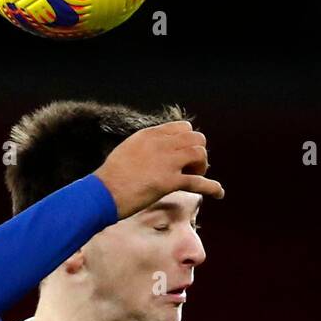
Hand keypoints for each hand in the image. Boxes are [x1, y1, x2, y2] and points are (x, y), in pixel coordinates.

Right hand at [94, 120, 224, 219]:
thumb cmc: (110, 178)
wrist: (102, 193)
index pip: (182, 128)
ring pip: (200, 154)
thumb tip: (154, 155)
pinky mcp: (169, 181)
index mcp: (150, 135)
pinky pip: (199, 182)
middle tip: (191, 169)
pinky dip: (212, 187)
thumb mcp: (127, 151)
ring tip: (195, 178)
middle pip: (196, 138)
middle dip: (197, 153)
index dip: (188, 141)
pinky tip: (219, 193)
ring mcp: (167, 161)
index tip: (184, 156)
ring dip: (202, 166)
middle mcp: (161, 144)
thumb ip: (145, 147)